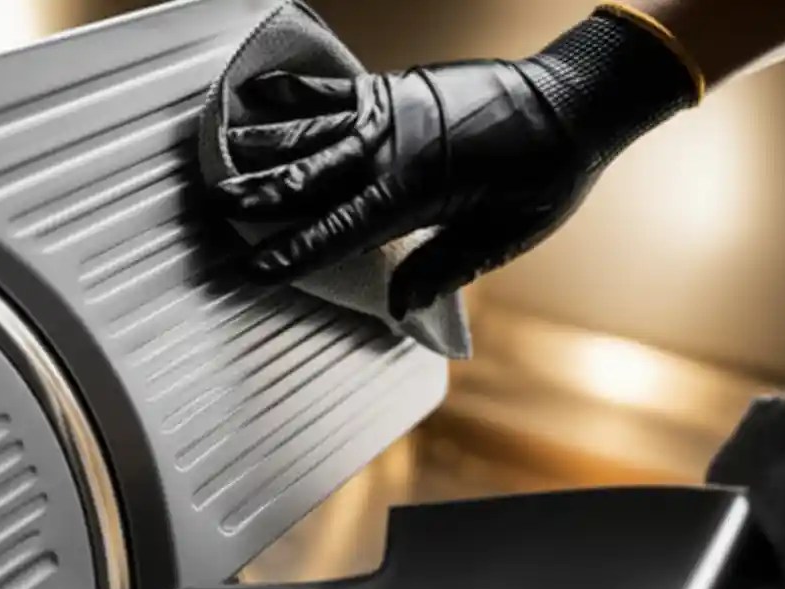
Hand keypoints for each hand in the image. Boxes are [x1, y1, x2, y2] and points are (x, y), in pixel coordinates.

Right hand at [214, 8, 698, 317]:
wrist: (572, 99)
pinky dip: (293, 91)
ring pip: (309, 130)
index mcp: (413, 193)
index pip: (335, 231)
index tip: (249, 268)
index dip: (290, 252)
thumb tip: (401, 306)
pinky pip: (332, 88)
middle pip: (307, 176)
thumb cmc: (546, 173)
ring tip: (218, 152)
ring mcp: (388, 111)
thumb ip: (445, 266)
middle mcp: (389, 148)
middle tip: (212, 210)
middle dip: (258, 196)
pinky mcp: (394, 86)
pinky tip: (257, 91)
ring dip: (262, 144)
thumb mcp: (503, 234)